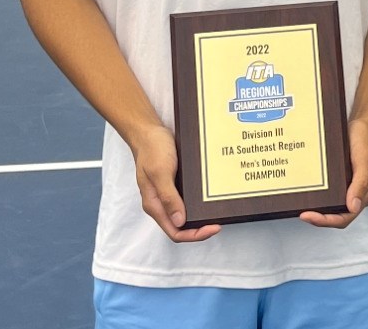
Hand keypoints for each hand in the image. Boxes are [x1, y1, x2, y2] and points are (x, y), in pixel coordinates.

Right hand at [131, 125, 219, 242]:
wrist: (149, 131)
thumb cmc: (152, 149)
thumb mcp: (161, 172)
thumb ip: (168, 197)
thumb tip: (180, 221)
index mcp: (154, 205)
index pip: (175, 232)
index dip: (195, 235)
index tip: (213, 227)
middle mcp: (161, 203)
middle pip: (181, 227)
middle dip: (200, 228)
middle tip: (219, 221)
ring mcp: (168, 194)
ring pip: (185, 214)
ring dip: (200, 216)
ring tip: (217, 212)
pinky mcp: (175, 185)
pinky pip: (187, 200)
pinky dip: (198, 202)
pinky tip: (209, 197)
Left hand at [300, 118, 367, 228]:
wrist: (363, 123)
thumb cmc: (366, 140)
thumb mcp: (365, 161)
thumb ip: (361, 184)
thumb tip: (353, 207)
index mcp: (365, 193)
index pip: (345, 217)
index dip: (326, 221)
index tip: (309, 216)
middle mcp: (356, 192)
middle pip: (337, 214)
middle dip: (319, 217)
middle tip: (302, 213)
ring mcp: (348, 185)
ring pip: (332, 205)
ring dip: (318, 209)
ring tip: (302, 206)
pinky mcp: (340, 177)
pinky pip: (329, 191)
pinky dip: (319, 195)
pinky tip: (309, 191)